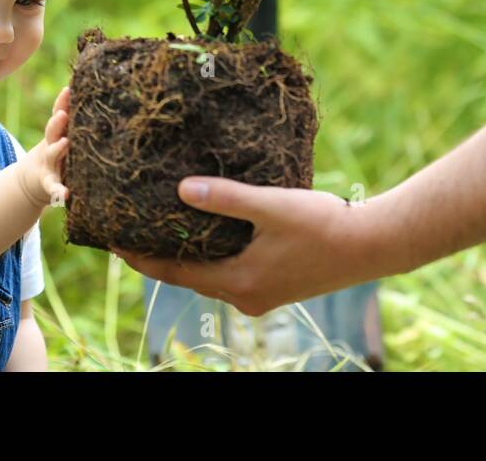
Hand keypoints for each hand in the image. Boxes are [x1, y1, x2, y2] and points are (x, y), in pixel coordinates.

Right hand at [18, 86, 69, 208]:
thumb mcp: (61, 134)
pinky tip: (64, 195)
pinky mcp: (50, 183)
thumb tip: (86, 90)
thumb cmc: (57, 151)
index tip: (68, 90)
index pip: (58, 113)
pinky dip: (58, 191)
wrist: (34, 178)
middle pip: (52, 132)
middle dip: (57, 123)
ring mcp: (50, 164)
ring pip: (52, 155)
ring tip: (64, 144)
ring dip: (57, 149)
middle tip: (63, 115)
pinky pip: (54, 187)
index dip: (62, 102)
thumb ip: (70, 115)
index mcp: (58, 133)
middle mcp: (52, 146)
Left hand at [109, 178, 385, 316]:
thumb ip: (227, 197)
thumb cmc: (325, 223)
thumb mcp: (272, 205)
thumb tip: (182, 189)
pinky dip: (211, 256)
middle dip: (157, 255)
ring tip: (162, 227)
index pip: (172, 272)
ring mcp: (261, 295)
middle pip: (186, 277)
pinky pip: (229, 273)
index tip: (112, 238)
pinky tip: (210, 233)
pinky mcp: (276, 286)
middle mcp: (244, 296)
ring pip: (208, 276)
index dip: (139, 255)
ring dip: (186, 255)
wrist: (373, 245)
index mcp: (238, 282)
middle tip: (129, 228)